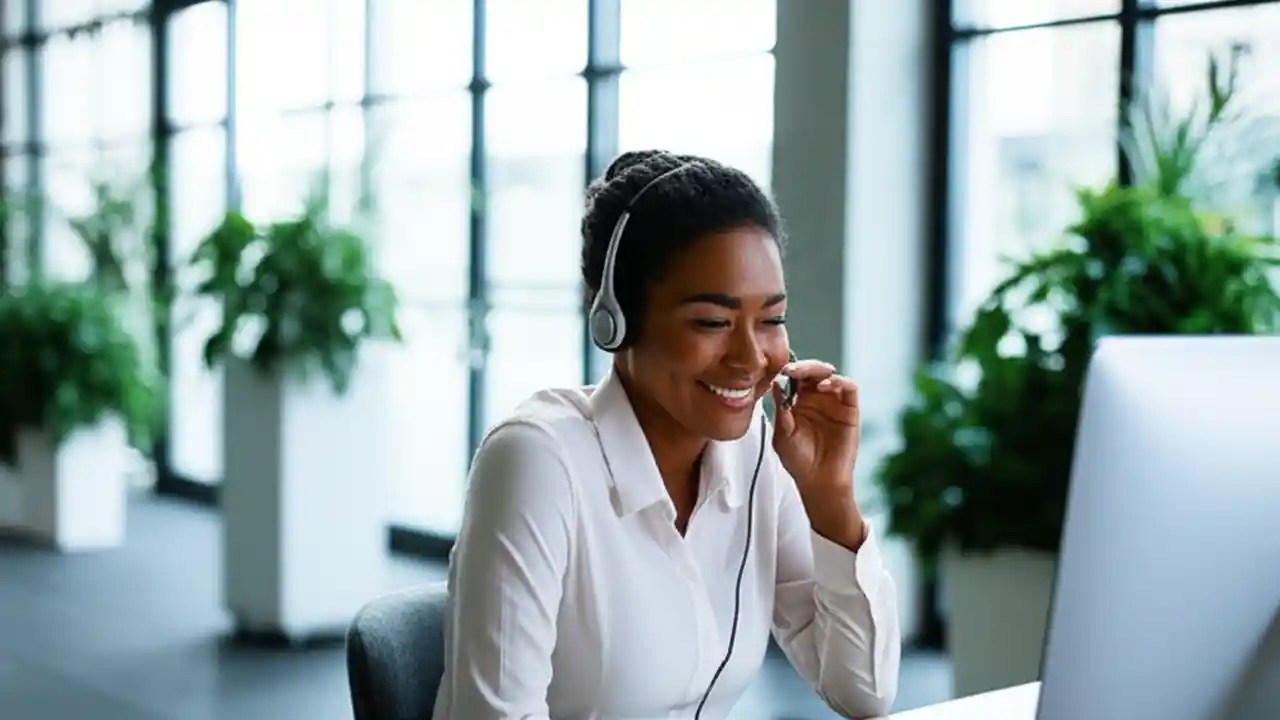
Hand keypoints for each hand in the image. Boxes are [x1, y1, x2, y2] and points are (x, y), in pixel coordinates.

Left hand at [771, 358, 866, 547]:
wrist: (818, 481)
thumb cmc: (799, 461)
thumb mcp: (783, 434)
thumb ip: (781, 409)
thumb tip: (776, 383)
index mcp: (797, 401)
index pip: (794, 378)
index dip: (787, 371)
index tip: (779, 372)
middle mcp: (816, 398)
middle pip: (811, 371)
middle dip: (802, 366)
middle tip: (792, 369)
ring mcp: (834, 402)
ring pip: (829, 374)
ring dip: (818, 370)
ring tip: (807, 376)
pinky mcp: (850, 409)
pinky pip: (848, 387)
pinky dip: (839, 382)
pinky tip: (825, 386)